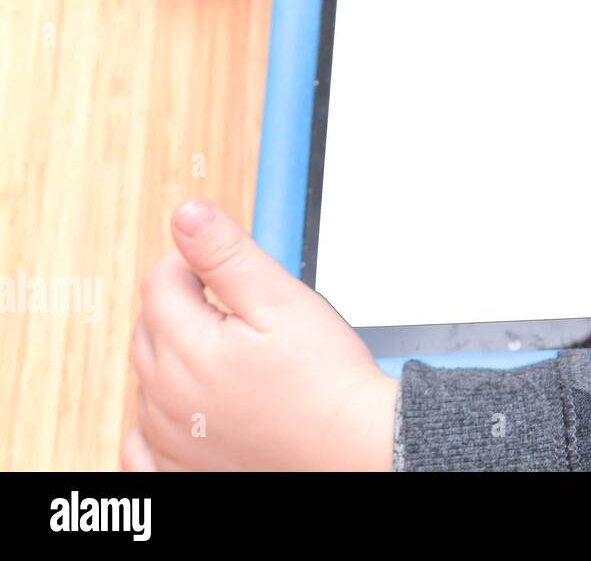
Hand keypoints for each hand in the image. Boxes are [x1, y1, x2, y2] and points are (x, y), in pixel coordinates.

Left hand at [123, 199, 396, 470]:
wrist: (352, 449)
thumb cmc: (326, 381)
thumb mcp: (281, 300)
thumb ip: (227, 254)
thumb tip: (187, 216)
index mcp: (185, 349)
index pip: (159, 283)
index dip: (191, 263)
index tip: (222, 268)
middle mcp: (166, 397)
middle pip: (148, 328)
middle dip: (182, 306)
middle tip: (234, 309)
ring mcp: (169, 440)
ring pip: (147, 379)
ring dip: (175, 355)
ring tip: (231, 353)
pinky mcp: (179, 470)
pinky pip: (141, 442)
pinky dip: (155, 419)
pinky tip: (189, 406)